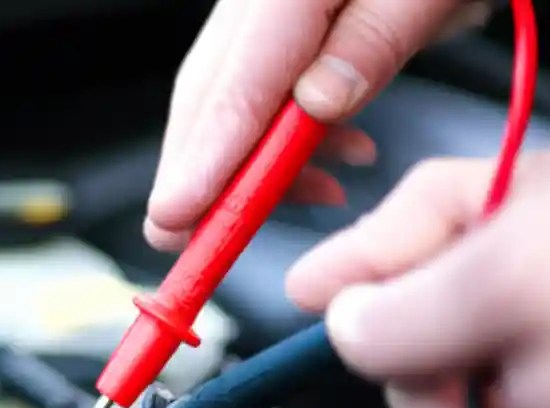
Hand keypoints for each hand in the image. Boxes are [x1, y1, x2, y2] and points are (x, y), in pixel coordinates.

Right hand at [145, 0, 493, 250]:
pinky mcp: (279, 21)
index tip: (176, 217)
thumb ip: (373, 43)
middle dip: (202, 177)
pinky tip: (334, 154)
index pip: (235, 86)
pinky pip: (260, 88)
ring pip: (227, 98)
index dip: (203, 161)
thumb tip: (315, 105)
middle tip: (197, 242)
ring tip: (320, 193)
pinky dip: (283, 138)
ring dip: (254, 164)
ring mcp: (261, 6)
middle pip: (207, 96)